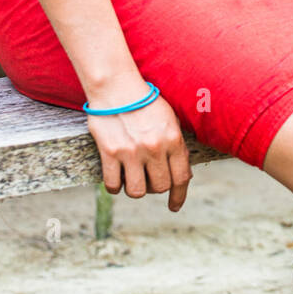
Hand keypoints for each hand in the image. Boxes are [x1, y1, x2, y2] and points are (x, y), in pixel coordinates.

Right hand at [86, 86, 191, 212]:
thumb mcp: (170, 120)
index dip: (179, 196)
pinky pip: (113, 185)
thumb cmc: (145, 103)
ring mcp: (131, 152)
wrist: (116, 87)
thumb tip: (183, 176)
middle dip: (155, 188)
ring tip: (132, 178)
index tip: (174, 206)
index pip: (181, 178)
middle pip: (160, 187)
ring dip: (135, 189)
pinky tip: (116, 179)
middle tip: (148, 179)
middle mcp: (154, 148)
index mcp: (173, 140)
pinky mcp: (109, 152)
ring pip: (137, 191)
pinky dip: (115, 187)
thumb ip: (176, 146)